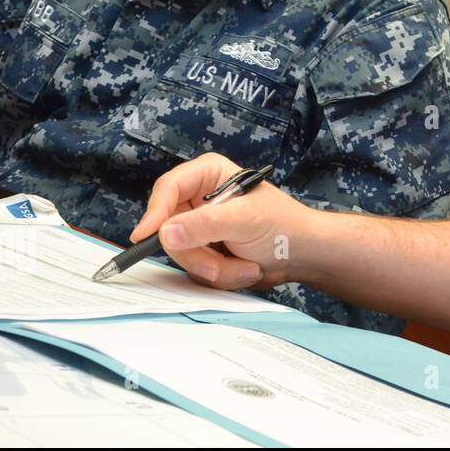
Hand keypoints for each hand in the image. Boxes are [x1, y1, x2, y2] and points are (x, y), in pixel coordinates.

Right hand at [132, 152, 309, 290]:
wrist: (303, 254)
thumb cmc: (284, 225)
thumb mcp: (245, 220)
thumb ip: (206, 225)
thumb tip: (166, 232)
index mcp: (209, 175)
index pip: (168, 188)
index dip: (154, 212)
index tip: (145, 236)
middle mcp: (199, 199)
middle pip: (169, 229)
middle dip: (199, 253)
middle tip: (223, 261)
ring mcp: (200, 227)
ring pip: (181, 254)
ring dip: (215, 267)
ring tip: (246, 263)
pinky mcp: (204, 251)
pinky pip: (194, 269)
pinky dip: (220, 275)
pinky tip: (244, 267)